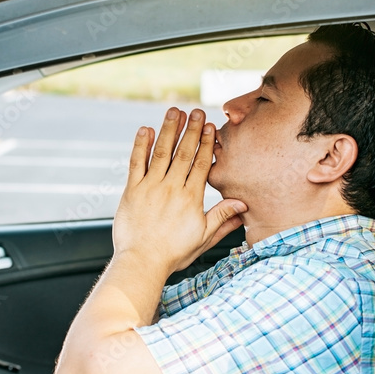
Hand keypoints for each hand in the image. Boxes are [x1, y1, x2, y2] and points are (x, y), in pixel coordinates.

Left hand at [113, 107, 246, 273]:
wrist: (142, 262)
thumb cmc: (173, 253)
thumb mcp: (203, 237)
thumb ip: (222, 218)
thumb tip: (242, 205)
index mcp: (190, 198)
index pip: (200, 164)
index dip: (205, 143)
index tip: (210, 126)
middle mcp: (171, 188)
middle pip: (183, 152)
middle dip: (190, 129)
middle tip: (196, 110)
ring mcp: (150, 187)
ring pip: (161, 152)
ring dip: (168, 129)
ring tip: (175, 111)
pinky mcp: (132, 190)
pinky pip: (136, 163)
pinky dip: (141, 145)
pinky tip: (146, 129)